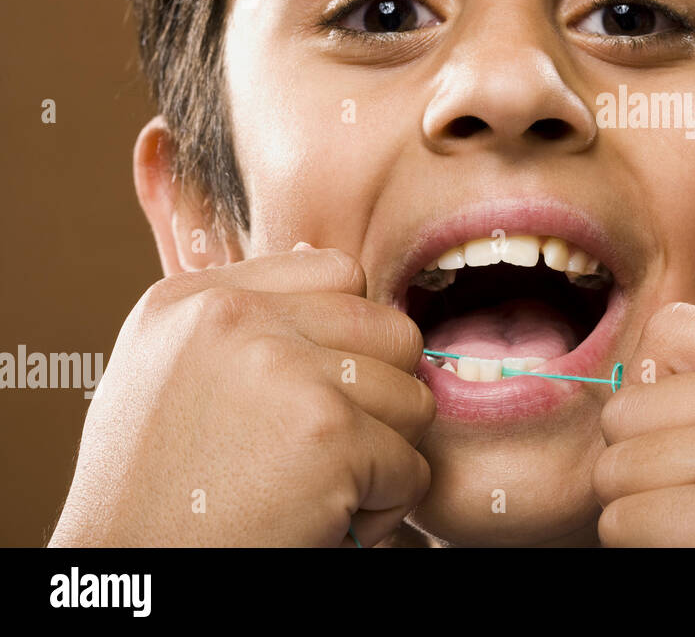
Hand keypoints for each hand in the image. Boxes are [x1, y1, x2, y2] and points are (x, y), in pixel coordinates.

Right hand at [48, 246, 434, 546]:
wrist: (132, 578)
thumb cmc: (155, 497)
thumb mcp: (168, 374)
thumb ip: (245, 318)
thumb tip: (329, 263)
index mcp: (194, 299)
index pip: (340, 272)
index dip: (351, 340)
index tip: (313, 397)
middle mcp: (235, 319)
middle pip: (393, 332)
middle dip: (380, 400)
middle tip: (325, 452)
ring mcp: (285, 371)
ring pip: (414, 399)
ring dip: (382, 460)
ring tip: (316, 491)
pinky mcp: (328, 434)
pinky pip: (413, 467)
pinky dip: (382, 511)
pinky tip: (321, 524)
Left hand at [593, 302, 694, 545]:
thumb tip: (635, 372)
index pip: (670, 329)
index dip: (652, 386)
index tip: (680, 432)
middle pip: (631, 404)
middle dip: (638, 456)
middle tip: (686, 492)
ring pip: (616, 467)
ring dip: (637, 506)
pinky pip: (624, 522)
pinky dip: (641, 544)